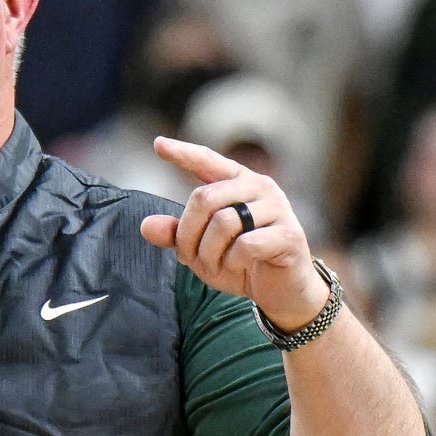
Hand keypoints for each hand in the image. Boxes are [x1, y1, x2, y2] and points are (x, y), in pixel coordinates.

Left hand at [140, 138, 328, 329]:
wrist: (281, 291)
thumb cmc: (240, 262)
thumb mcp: (201, 249)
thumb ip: (176, 235)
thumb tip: (146, 226)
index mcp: (239, 182)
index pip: (208, 161)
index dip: (183, 153)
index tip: (158, 144)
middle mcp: (261, 187)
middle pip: (205, 198)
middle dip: (188, 233)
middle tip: (188, 258)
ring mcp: (278, 209)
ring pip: (224, 222)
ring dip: (208, 252)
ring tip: (214, 266)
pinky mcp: (289, 234)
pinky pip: (246, 245)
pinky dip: (232, 262)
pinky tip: (237, 268)